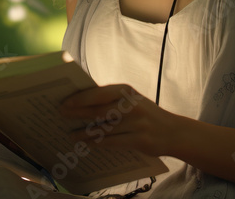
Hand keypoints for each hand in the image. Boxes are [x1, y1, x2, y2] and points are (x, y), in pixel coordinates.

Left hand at [59, 84, 178, 157]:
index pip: (99, 93)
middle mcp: (132, 105)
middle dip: (77, 113)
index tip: (64, 102)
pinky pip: (113, 142)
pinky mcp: (140, 140)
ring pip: (104, 128)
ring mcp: (137, 123)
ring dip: (84, 132)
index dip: (80, 98)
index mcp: (127, 91)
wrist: (173, 132)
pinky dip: (98, 143)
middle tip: (61, 115)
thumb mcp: (131, 100)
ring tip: (71, 135)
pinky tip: (87, 144)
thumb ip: (111, 100)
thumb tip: (80, 103)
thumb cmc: (145, 114)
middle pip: (99, 110)